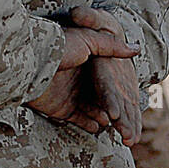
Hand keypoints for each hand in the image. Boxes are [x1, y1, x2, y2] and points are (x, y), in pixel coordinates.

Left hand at [28, 15, 139, 134]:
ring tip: (116, 123)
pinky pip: (80, 120)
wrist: (32, 63)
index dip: (120, 88)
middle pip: (102, 97)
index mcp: (87, 63)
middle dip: (116, 107)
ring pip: (94, 110)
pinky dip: (91, 124)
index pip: (107, 77)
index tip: (132, 96)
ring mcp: (71, 95)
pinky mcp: (62, 110)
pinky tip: (101, 127)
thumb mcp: (88, 40)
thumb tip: (136, 49)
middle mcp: (80, 80)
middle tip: (128, 115)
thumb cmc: (59, 47)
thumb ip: (111, 46)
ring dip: (105, 116)